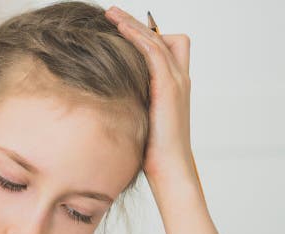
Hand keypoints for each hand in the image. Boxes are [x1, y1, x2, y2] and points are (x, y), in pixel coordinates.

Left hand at [104, 6, 196, 188]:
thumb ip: (131, 106)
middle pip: (161, 37)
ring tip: (112, 14)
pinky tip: (121, 30)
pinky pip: (154, 52)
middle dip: (136, 23)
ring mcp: (176, 81)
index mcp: (174, 86)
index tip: (121, 29)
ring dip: (133, 24)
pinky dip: (138, 38)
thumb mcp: (139, 121)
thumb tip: (106, 102)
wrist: (169, 168)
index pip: (165, 47)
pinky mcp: (168, 87)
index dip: (145, 36)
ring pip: (157, 40)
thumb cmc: (152, 152)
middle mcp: (179, 79)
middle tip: (113, 13)